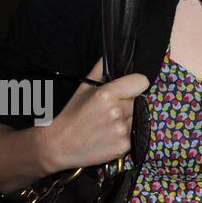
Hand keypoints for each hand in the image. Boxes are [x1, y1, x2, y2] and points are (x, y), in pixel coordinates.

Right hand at [41, 55, 149, 172]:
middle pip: (139, 101)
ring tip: (108, 124)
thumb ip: (99, 70)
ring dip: (128, 120)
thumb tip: (109, 56)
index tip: (128, 89)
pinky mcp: (124, 146)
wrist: (60, 146)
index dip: (135, 84)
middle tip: (110, 110)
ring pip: (137, 118)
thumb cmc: (71, 116)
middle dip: (128, 103)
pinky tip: (109, 135)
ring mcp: (122, 131)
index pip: (141, 81)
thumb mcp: (83, 89)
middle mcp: (117, 112)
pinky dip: (125, 135)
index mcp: (107, 94)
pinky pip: (134, 135)